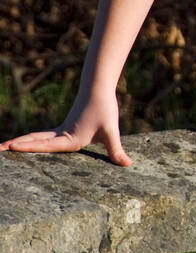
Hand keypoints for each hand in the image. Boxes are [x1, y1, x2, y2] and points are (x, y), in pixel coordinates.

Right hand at [0, 88, 131, 165]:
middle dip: (15, 146)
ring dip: (19, 143)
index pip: (46, 146)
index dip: (29, 148)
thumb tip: (127, 164)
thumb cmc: (104, 109)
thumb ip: (116, 150)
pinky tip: (23, 145)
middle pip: (33, 141)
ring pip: (35, 137)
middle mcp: (61, 135)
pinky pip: (42, 137)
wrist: (97, 89)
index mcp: (70, 138)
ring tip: (3, 148)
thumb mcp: (111, 132)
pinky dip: (30, 141)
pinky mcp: (62, 129)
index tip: (11, 148)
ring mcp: (60, 131)